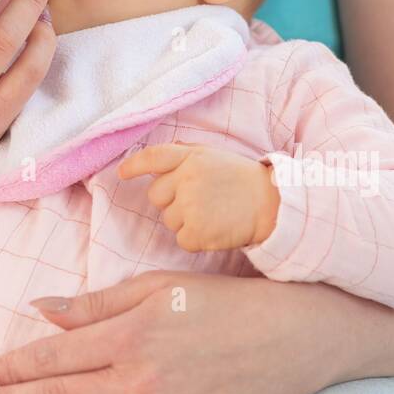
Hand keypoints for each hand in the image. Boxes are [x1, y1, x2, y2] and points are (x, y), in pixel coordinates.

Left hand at [118, 142, 279, 250]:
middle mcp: (186, 179)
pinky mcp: (195, 232)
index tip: (121, 173)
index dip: (133, 165)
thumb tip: (158, 159)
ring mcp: (190, 206)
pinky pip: (181, 239)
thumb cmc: (242, 180)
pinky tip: (214, 229)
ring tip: (212, 214)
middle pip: (156, 196)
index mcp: (191, 157)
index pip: (152, 157)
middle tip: (199, 201)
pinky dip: (195, 239)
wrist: (272, 204)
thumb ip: (185, 154)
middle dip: (171, 200)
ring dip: (184, 221)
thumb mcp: (214, 156)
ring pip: (168, 220)